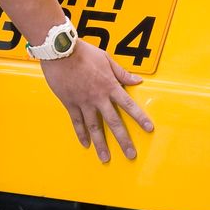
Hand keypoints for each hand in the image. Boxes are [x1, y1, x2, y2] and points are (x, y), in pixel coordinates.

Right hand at [42, 40, 154, 162]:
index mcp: (110, 85)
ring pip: (94, 127)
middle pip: (114, 122)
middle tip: (131, 155)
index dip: (140, 118)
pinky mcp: (70, 103)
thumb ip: (122, 73)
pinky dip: (81, 134)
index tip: (149, 129)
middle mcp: (98, 97)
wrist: (60, 51)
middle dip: (124, 140)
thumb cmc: (84, 52)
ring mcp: (84, 102)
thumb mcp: (106, 59)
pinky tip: (86, 144)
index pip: (129, 105)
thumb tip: (138, 80)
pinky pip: (77, 122)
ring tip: (106, 158)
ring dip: (101, 144)